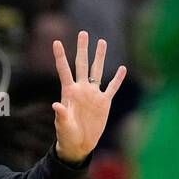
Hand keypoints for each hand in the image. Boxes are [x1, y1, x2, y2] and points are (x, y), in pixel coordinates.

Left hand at [51, 31, 126, 163]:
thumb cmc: (67, 135)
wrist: (79, 144)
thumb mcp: (63, 126)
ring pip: (97, 71)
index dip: (60, 56)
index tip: (56, 42)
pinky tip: (122, 68)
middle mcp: (81, 89)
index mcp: (69, 92)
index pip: (64, 70)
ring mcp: (93, 94)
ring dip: (100, 57)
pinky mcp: (104, 102)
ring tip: (101, 42)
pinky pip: (112, 87)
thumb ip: (61, 115)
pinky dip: (117, 79)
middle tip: (83, 33)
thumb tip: (56, 105)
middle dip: (83, 49)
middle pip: (82, 64)